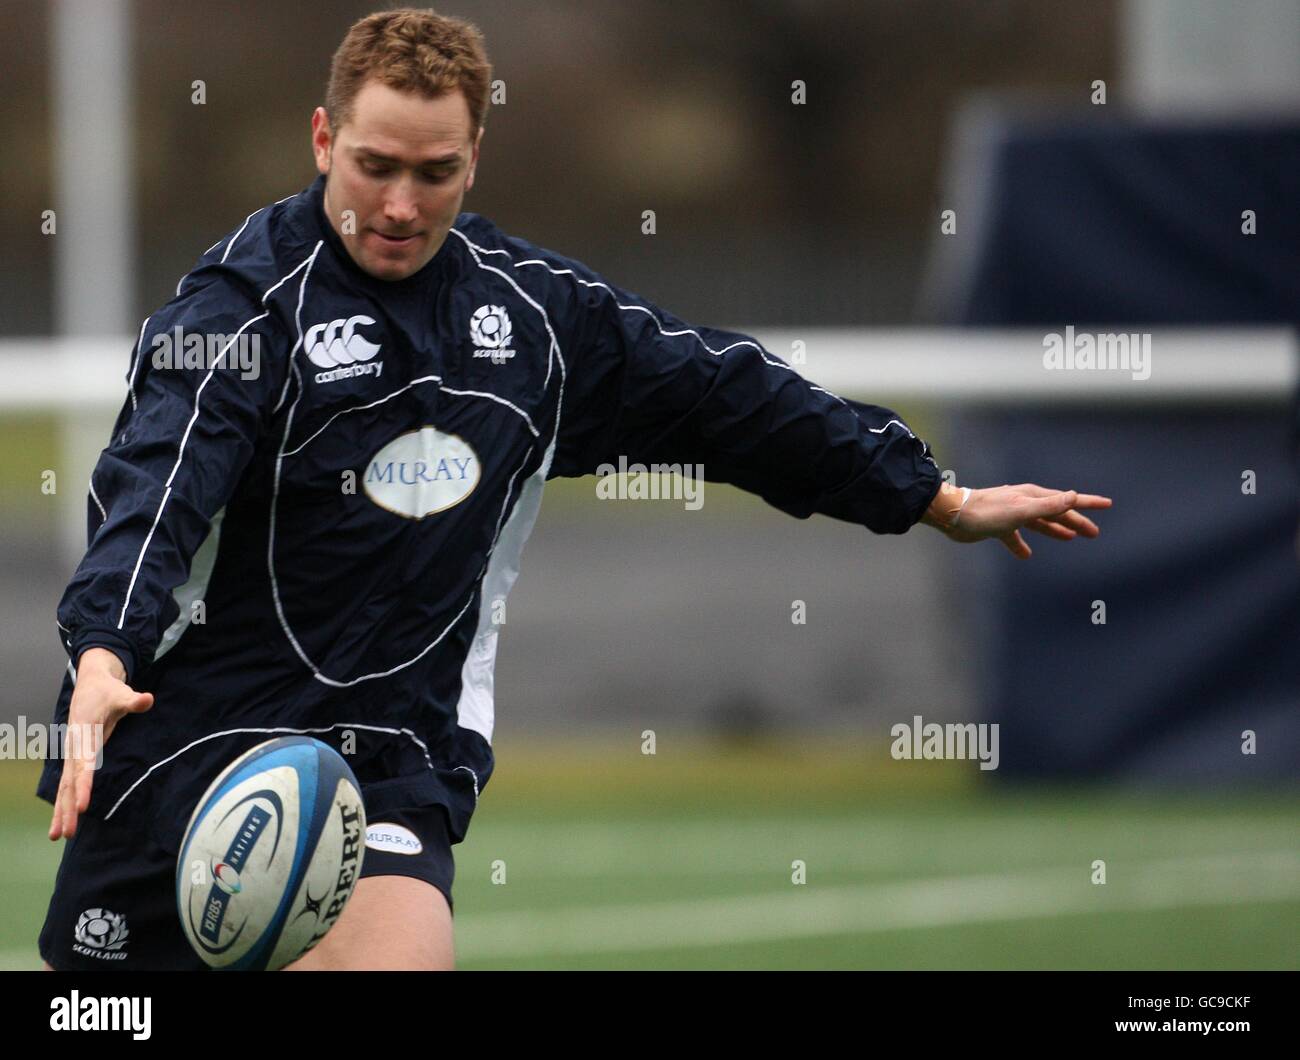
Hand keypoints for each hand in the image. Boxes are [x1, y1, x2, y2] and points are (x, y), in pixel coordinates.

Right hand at [48, 648, 153, 839]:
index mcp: (84, 734)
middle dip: (68, 808)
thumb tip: (147, 699)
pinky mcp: (75, 758)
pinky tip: (60, 823)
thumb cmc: (107, 691)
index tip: (82, 806)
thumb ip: (132, 700)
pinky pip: (67, 784)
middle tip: (68, 833)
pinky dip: (62, 803)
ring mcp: (72, 754)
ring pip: (65, 787)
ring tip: (58, 837)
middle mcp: (74, 747)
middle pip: (70, 782)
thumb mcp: (121, 693)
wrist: (90, 685)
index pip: (84, 764)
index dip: (83, 785)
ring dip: (61, 811)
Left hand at [924, 482, 1111, 558]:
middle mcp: (1025, 503)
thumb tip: (1074, 496)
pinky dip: (1022, 546)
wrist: (954, 515)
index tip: (1107, 504)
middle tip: (1094, 533)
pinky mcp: (998, 527)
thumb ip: (1048, 506)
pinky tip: (1026, 555)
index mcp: (1034, 497)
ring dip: (1055, 531)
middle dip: (1076, 521)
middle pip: (1056, 513)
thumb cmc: (987, 511)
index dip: (1088, 503)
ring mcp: (1012, 515)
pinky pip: (1015, 538)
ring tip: (1070, 539)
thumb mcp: (1022, 510)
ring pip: (1039, 524)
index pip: (1067, 500)